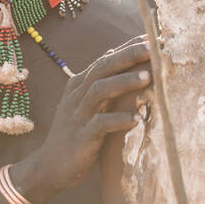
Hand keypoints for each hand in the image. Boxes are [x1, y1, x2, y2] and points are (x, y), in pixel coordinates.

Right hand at [19, 36, 152, 199]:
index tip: (154, 36)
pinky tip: (136, 120)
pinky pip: (100, 124)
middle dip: (128, 55)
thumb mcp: (87, 104)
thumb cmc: (76, 134)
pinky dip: (118, 121)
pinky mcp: (82, 137)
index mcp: (81, 84)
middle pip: (103, 67)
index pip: (107, 57)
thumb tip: (117, 53)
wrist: (49, 167)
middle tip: (154, 47)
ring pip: (100, 90)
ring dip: (124, 82)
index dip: (129, 46)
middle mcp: (78, 95)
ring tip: (149, 77)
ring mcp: (78, 115)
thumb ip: (101, 81)